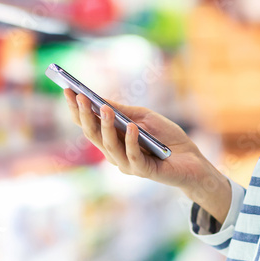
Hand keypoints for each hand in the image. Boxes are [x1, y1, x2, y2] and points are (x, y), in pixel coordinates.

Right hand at [63, 89, 231, 222]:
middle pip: (94, 135)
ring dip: (106, 126)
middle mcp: (115, 154)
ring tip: (104, 108)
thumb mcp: (144, 118)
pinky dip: (131, 141)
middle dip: (85, 115)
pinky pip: (133, 156)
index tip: (67, 89)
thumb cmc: (167, 138)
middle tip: (79, 97)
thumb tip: (101, 100)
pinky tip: (131, 127)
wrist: (192, 160)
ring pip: (109, 146)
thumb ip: (124, 111)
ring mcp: (127, 164)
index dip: (77, 109)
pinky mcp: (144, 171)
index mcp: (112, 140)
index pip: (89, 125)